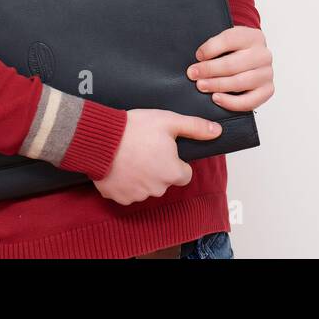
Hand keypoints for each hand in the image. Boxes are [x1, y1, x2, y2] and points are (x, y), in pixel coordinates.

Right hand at [91, 108, 221, 205]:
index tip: (163, 150)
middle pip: (164, 181)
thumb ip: (195, 127)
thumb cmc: (135, 129)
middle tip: (145, 149)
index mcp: (173, 172)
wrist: (101, 139)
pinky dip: (124, 182)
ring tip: (130, 155)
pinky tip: (119, 166)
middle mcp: (158, 189)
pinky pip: (127, 192)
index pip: (184, 174)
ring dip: (141, 176)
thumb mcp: (169, 121)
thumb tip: (216, 131)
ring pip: (145, 187)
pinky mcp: (119, 197)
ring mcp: (137, 195)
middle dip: (157, 168)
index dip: (176, 162)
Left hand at [187, 25, 273, 110]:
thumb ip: (215, 46)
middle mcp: (263, 55)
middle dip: (209, 70)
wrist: (251, 59)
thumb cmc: (235, 50)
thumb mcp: (226, 40)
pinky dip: (230, 102)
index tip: (197, 56)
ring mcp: (267, 74)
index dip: (210, 49)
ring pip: (239, 82)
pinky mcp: (267, 91)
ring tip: (201, 86)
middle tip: (193, 74)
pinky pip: (248, 101)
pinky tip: (216, 98)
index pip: (229, 40)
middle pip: (232, 64)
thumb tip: (199, 58)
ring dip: (217, 85)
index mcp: (253, 37)